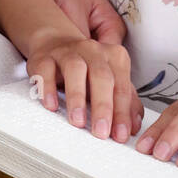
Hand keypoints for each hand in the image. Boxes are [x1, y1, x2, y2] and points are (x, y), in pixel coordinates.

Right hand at [26, 31, 142, 142]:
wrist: (57, 43)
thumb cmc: (88, 68)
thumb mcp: (111, 81)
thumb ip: (126, 102)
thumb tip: (134, 126)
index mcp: (114, 57)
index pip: (121, 86)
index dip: (122, 112)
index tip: (120, 134)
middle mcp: (92, 50)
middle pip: (101, 76)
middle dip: (102, 106)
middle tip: (101, 132)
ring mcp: (67, 52)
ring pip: (74, 69)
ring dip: (77, 97)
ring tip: (78, 121)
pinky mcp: (43, 57)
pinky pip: (45, 70)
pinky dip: (48, 88)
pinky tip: (51, 105)